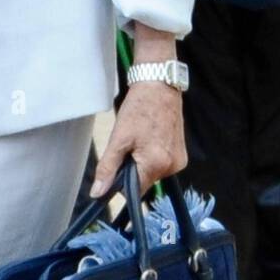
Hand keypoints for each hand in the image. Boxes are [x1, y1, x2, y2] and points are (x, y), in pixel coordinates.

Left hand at [91, 82, 186, 198]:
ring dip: (143, 161)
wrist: (159, 86)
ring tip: (141, 137)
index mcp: (156, 165)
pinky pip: (162, 164)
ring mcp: (179, 161)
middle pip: (144, 181)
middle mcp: (172, 168)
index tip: (117, 165)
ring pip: (152, 172)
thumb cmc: (138, 108)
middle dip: (133, 168)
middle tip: (129, 144)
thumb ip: (108, 168)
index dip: (122, 181)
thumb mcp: (118, 138)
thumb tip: (98, 193)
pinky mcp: (182, 154)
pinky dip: (153, 155)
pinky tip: (151, 137)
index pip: (135, 191)